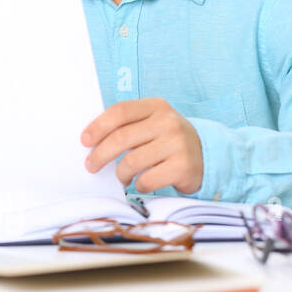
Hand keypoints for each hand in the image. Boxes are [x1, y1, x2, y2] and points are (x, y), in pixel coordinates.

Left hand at [82, 98, 202, 193]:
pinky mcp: (183, 167)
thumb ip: (127, 125)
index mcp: (156, 106)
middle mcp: (168, 122)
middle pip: (121, 138)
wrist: (206, 156)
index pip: (120, 112)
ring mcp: (178, 144)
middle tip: (91, 165)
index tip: (84, 141)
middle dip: (100, 154)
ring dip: (120, 173)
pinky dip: (138, 184)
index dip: (98, 126)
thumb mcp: (151, 123)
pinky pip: (147, 179)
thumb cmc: (166, 139)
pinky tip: (139, 182)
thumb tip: (90, 141)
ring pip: (131, 162)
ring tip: (120, 176)